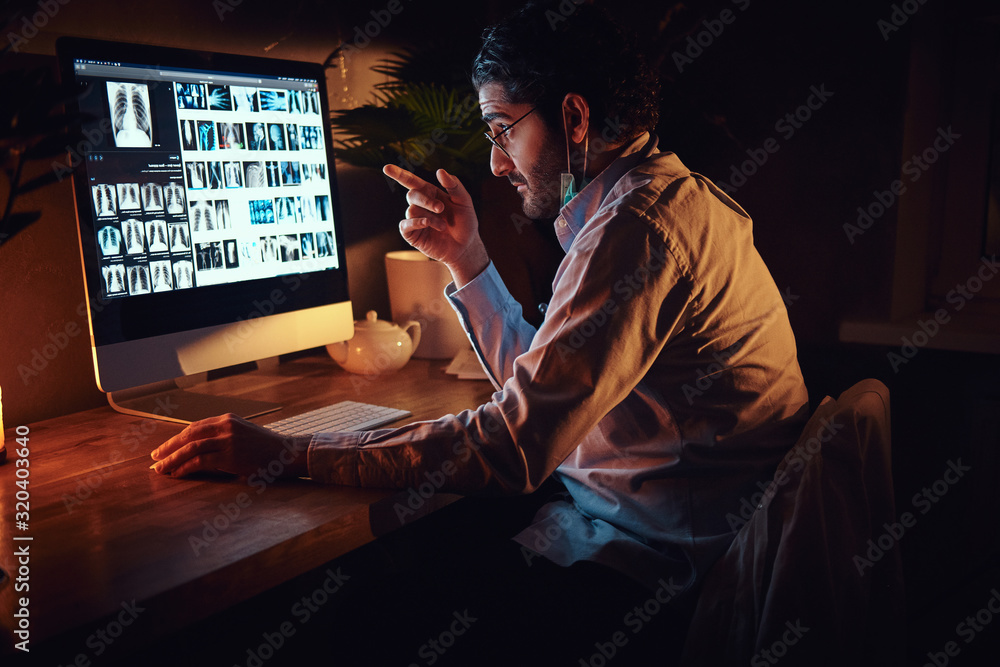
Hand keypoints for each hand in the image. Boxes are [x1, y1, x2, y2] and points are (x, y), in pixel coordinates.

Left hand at [150, 413, 309, 478]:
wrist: (289, 453)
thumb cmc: (268, 449)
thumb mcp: (244, 435)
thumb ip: (224, 439)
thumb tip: (200, 453)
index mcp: (228, 419)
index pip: (195, 427)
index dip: (177, 438)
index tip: (164, 448)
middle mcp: (226, 426)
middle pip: (189, 435)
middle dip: (169, 448)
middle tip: (155, 458)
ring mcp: (229, 440)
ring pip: (191, 448)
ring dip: (172, 459)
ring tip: (160, 469)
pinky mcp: (231, 456)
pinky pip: (201, 461)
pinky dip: (186, 468)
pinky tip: (177, 474)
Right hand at [383, 165, 488, 286]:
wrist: (466, 247)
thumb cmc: (465, 223)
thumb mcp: (464, 202)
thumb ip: (454, 185)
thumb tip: (439, 171)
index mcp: (430, 193)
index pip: (411, 181)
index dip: (399, 174)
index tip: (387, 168)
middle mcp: (420, 205)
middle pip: (412, 194)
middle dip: (426, 200)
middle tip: (440, 208)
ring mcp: (415, 220)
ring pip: (412, 210)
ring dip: (429, 217)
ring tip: (443, 226)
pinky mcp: (412, 234)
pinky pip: (405, 224)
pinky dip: (415, 222)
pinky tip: (427, 224)